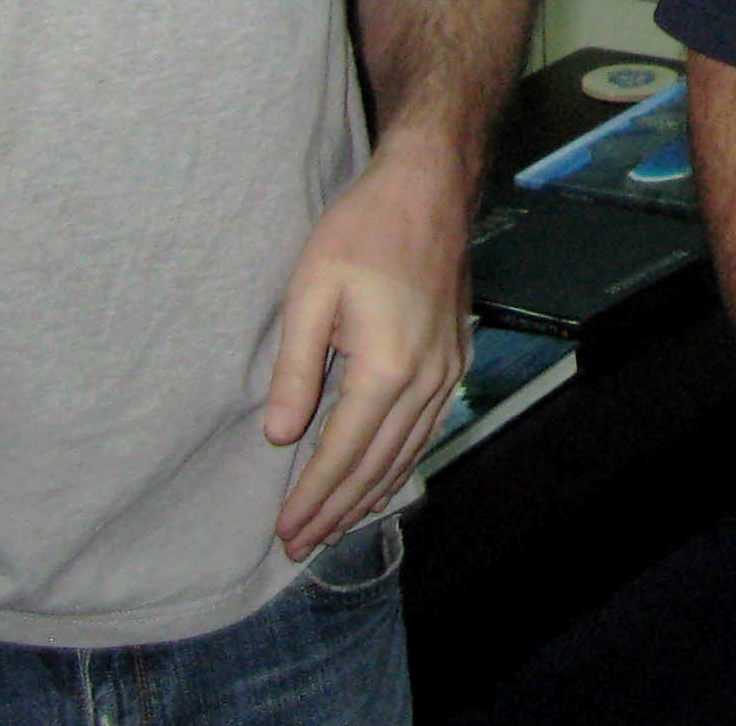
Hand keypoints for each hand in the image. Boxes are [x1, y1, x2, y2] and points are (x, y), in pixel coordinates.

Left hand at [263, 140, 472, 560]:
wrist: (429, 188)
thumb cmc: (361, 232)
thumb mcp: (310, 292)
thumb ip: (295, 368)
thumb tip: (281, 437)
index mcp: (387, 368)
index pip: (343, 453)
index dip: (312, 497)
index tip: (286, 532)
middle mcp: (426, 380)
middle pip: (377, 464)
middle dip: (337, 510)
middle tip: (301, 546)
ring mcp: (448, 371)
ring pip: (406, 453)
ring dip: (368, 495)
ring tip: (334, 528)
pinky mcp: (455, 358)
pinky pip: (425, 429)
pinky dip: (399, 464)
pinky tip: (381, 479)